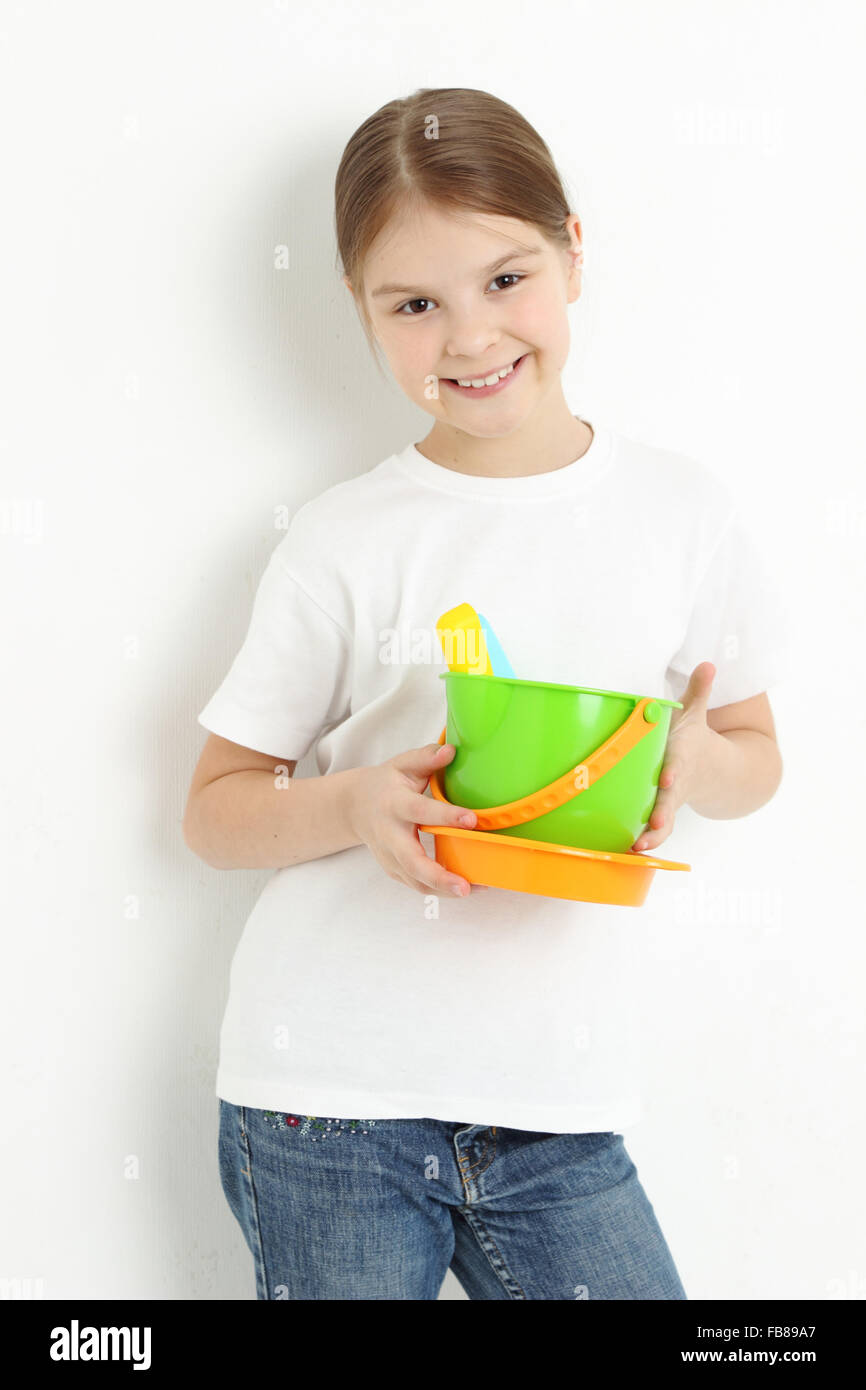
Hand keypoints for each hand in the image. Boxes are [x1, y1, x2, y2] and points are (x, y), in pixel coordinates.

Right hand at [348, 741, 487, 896]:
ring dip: (442, 890)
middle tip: (464, 886)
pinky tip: (464, 887)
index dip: (445, 816)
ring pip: (415, 880)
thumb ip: (427, 758)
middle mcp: (390, 834)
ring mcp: (390, 856)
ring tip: (473, 889)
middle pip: (412, 861)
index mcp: (394, 804)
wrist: (354, 807)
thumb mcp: (403, 765)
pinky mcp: (394, 870)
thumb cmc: (386, 784)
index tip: (472, 820)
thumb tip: (452, 751)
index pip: (421, 811)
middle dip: (438, 876)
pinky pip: (417, 884)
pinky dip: (439, 890)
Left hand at [632, 662, 715, 852]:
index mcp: (682, 756)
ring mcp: (670, 801)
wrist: (715, 771)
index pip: (678, 764)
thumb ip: (699, 691)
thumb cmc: (692, 738)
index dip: (673, 771)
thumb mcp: (697, 714)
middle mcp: (677, 782)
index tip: (667, 777)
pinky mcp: (663, 813)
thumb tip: (709, 663)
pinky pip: (654, 831)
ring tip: (638, 847)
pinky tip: (625, 852)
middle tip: (654, 825)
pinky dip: (645, 842)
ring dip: (653, 835)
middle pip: (670, 799)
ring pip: (664, 822)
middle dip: (663, 812)